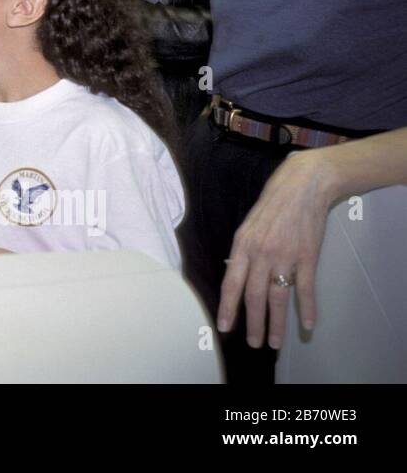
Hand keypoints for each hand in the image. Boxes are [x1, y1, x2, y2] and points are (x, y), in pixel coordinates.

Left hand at [218, 149, 334, 349]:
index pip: (232, 283)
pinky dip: (307, 308)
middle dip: (252, 323)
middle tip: (253, 344)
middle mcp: (261, 254)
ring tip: (274, 342)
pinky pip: (305, 288)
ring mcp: (285, 257)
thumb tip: (237, 274)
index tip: (224, 327)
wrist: (302, 186)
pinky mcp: (307, 257)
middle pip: (254, 296)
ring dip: (276, 323)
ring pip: (278, 298)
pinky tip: (307, 324)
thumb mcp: (248, 226)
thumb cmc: (272, 205)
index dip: (227, 307)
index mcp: (242, 246)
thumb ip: (243, 251)